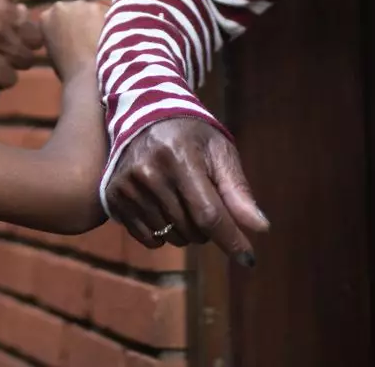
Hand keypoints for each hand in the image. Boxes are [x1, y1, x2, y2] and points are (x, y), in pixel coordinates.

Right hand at [38, 0, 106, 79]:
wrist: (87, 74)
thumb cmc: (70, 71)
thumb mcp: (54, 54)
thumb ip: (59, 38)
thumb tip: (69, 36)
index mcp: (45, 19)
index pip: (57, 18)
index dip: (68, 29)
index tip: (76, 41)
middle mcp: (60, 7)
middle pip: (74, 10)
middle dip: (81, 21)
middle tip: (90, 40)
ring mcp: (81, 5)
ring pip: (92, 10)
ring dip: (96, 21)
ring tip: (103, 41)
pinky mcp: (100, 6)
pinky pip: (108, 13)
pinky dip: (111, 23)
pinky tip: (114, 38)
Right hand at [103, 117, 269, 266]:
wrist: (144, 117)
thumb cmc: (191, 136)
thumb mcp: (219, 152)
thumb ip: (238, 190)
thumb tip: (261, 228)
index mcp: (179, 157)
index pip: (208, 213)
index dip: (231, 240)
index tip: (248, 259)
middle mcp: (149, 173)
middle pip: (191, 229)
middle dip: (208, 229)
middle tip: (205, 204)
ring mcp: (127, 187)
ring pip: (171, 237)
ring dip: (186, 231)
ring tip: (183, 202)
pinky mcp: (113, 198)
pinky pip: (148, 239)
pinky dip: (163, 234)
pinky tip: (164, 208)